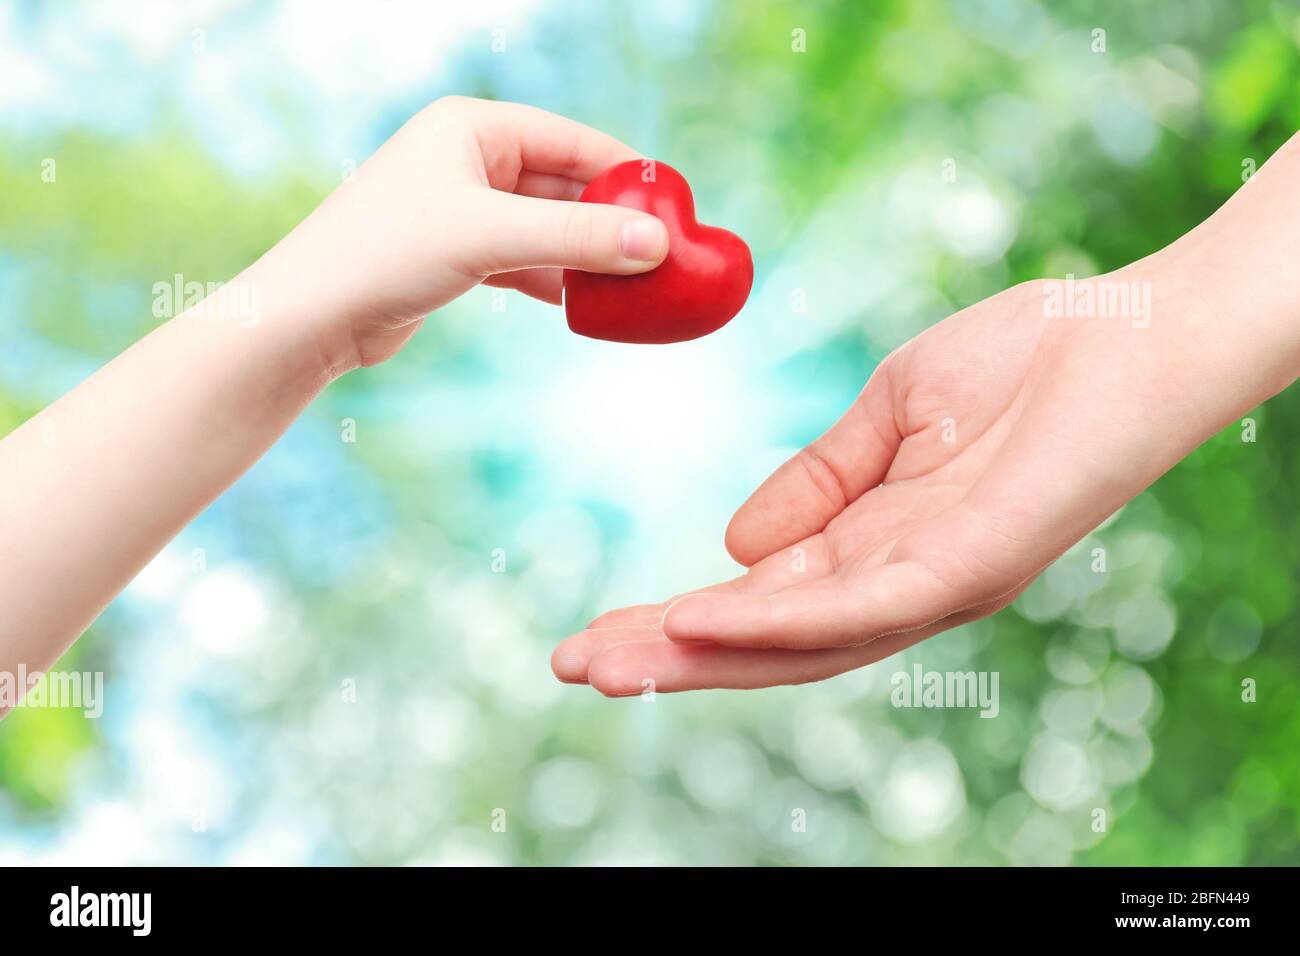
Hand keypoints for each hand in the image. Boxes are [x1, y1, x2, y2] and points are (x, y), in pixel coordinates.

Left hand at [259, 96, 667, 369]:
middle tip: (661, 256)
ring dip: (585, 258)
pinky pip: (525, 261)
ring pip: (546, 230)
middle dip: (610, 223)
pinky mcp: (456, 255)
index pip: (572, 140)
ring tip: (634, 288)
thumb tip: (657, 243)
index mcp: (473, 127)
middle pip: (563, 187)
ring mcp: (462, 209)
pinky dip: (555, 282)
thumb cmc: (387, 254)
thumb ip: (577, 239)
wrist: (311, 315)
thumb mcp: (491, 238)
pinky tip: (587, 306)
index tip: (674, 206)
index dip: (626, 172)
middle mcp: (469, 159)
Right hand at [552, 253, 1298, 694]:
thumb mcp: (886, 413)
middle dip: (668, 656)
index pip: (762, 599)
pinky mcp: (968, 568)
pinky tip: (697, 618)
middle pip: (767, 640)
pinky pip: (857, 605)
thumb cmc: (1024, 362)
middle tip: (573, 668)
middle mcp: (901, 584)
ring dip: (697, 655)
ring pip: (798, 641)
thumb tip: (733, 543)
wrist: (1130, 334)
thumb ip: (816, 480)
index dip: (678, 619)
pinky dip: (772, 620)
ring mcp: (934, 584)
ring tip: (608, 662)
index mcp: (878, 545)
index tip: (599, 631)